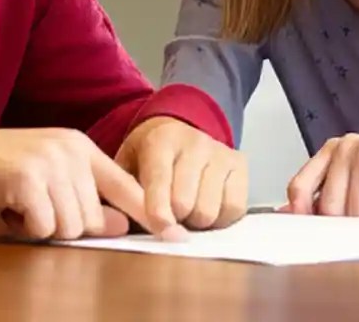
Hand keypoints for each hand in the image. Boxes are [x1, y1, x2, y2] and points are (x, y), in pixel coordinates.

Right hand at [0, 127, 184, 240]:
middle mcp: (71, 151)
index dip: (151, 214)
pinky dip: (24, 227)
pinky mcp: (27, 180)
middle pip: (94, 219)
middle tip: (36, 206)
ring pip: (70, 227)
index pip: (127, 185)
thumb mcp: (48, 174)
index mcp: (81, 147)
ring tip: (21, 203)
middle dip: (65, 225)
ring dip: (43, 226)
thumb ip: (86, 196)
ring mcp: (50, 163)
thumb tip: (118, 226)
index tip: (176, 235)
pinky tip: (9, 206)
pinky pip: (42, 227)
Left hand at [115, 116, 248, 231]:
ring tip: (187, 212)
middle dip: (175, 220)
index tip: (159, 229)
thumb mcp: (126, 164)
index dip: (158, 210)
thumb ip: (123, 191)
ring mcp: (220, 152)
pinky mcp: (240, 164)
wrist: (179, 130)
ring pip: (210, 211)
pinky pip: (234, 208)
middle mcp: (194, 143)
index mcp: (161, 141)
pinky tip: (208, 209)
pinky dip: (220, 219)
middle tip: (168, 218)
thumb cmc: (148, 156)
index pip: (160, 181)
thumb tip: (119, 226)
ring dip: (196, 223)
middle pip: (187, 203)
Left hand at [283, 134, 358, 216]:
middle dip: (352, 220)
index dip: (302, 213)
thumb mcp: (354, 194)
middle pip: (328, 206)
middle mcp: (345, 145)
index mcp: (331, 150)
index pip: (298, 186)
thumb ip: (321, 200)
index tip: (312, 229)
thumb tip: (287, 214)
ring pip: (355, 211)